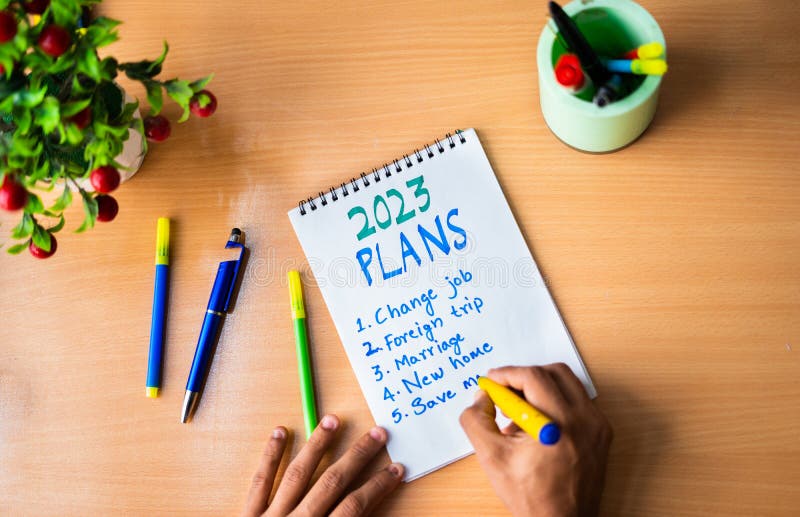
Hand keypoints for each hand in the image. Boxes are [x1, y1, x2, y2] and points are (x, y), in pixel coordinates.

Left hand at [242, 414, 403, 516]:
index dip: (378, 487)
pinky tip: (280, 432)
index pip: (355, 509)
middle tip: (377, 433)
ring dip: (318, 445)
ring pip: (298, 474)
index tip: (396, 468)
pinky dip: (270, 456)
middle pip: (332, 484)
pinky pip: (259, 482)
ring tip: (333, 420)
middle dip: (357, 457)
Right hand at [460, 364, 612, 516]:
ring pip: (568, 383)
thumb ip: (477, 421)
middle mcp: (585, 420)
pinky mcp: (602, 433)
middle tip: (504, 391)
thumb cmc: (532, 497)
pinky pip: (578, 401)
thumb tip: (480, 398)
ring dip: (541, 386)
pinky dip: (556, 401)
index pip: (533, 377)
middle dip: (523, 376)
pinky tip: (537, 423)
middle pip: (553, 372)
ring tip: (520, 409)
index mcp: (559, 425)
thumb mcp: (492, 458)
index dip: (507, 374)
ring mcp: (598, 426)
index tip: (491, 382)